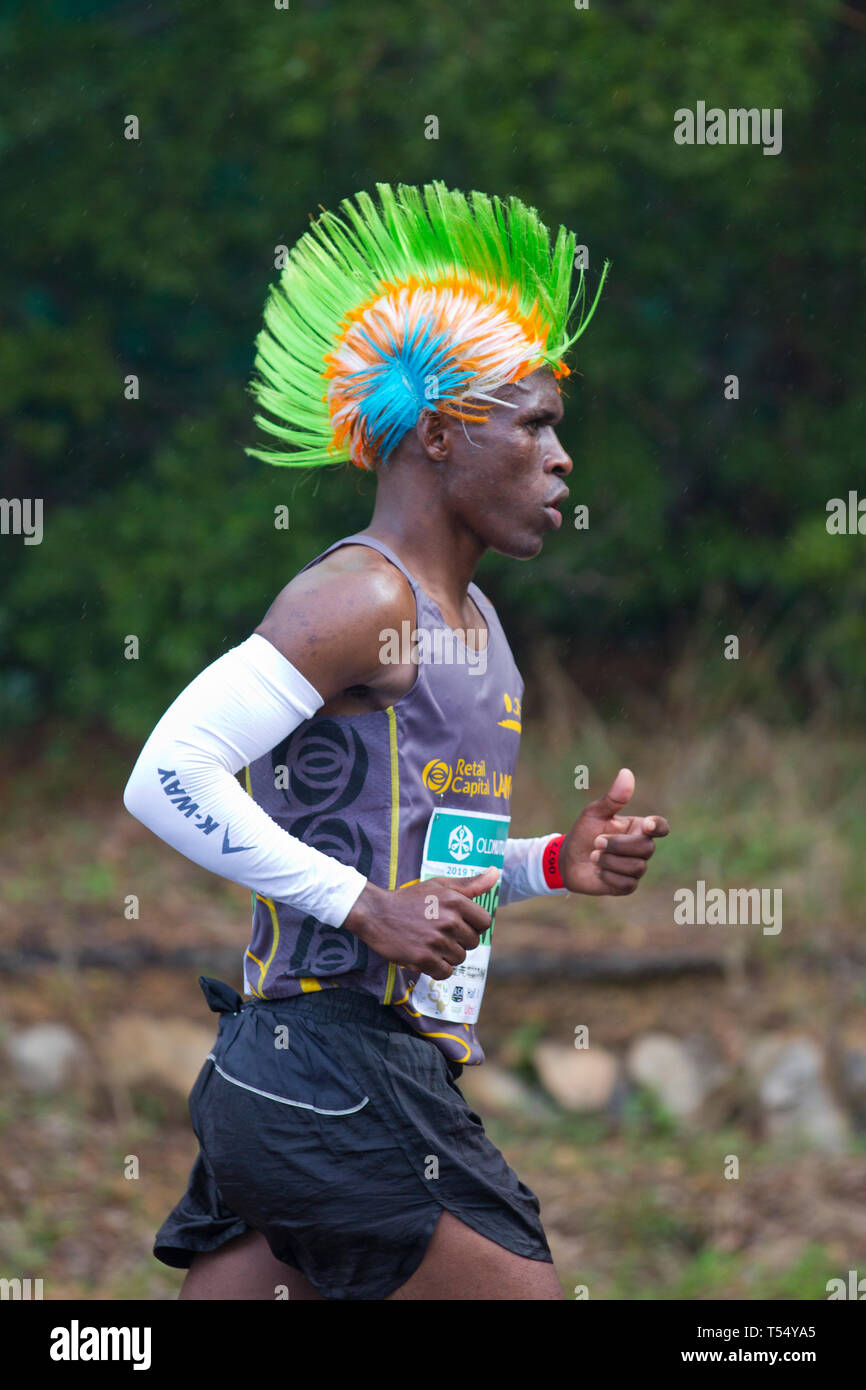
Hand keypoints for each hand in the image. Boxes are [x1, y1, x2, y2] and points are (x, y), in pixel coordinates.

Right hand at [342, 866, 497, 978]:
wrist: (376, 913)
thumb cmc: (410, 899)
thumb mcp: (438, 885)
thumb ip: (470, 883)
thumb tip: (495, 873)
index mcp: (455, 900)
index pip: (485, 922)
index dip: (474, 926)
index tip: (460, 925)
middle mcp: (448, 920)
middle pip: (473, 942)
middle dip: (460, 941)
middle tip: (440, 933)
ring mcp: (436, 940)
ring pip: (459, 958)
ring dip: (447, 955)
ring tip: (431, 944)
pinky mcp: (423, 958)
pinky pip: (445, 972)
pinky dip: (437, 969)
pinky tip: (426, 957)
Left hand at [559, 768, 668, 895]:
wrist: (568, 860)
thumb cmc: (583, 832)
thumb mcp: (594, 812)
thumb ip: (613, 798)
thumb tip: (626, 773)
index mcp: (638, 828)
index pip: (660, 827)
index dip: (657, 827)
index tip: (645, 825)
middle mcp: (641, 848)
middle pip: (647, 848)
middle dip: (618, 845)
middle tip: (596, 842)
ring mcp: (636, 868)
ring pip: (637, 867)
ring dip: (610, 861)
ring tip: (594, 856)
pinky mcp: (627, 885)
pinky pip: (627, 883)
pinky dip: (608, 876)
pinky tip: (598, 871)